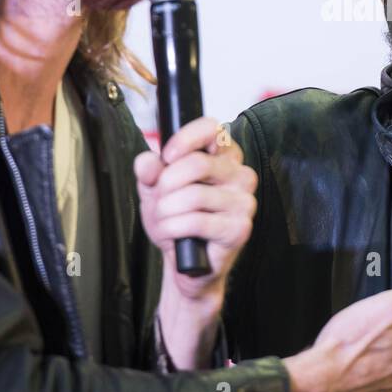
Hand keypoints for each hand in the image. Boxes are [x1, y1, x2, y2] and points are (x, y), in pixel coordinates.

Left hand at [135, 116, 254, 310]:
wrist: (185, 262)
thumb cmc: (177, 220)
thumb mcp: (155, 190)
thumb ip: (150, 171)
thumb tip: (148, 161)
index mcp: (224, 157)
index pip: (212, 129)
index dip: (186, 139)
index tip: (167, 155)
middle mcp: (240, 175)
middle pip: (197, 163)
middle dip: (166, 185)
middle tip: (159, 200)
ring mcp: (244, 202)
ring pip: (194, 195)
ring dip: (166, 211)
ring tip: (164, 221)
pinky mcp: (240, 228)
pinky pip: (197, 221)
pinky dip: (173, 228)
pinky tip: (172, 234)